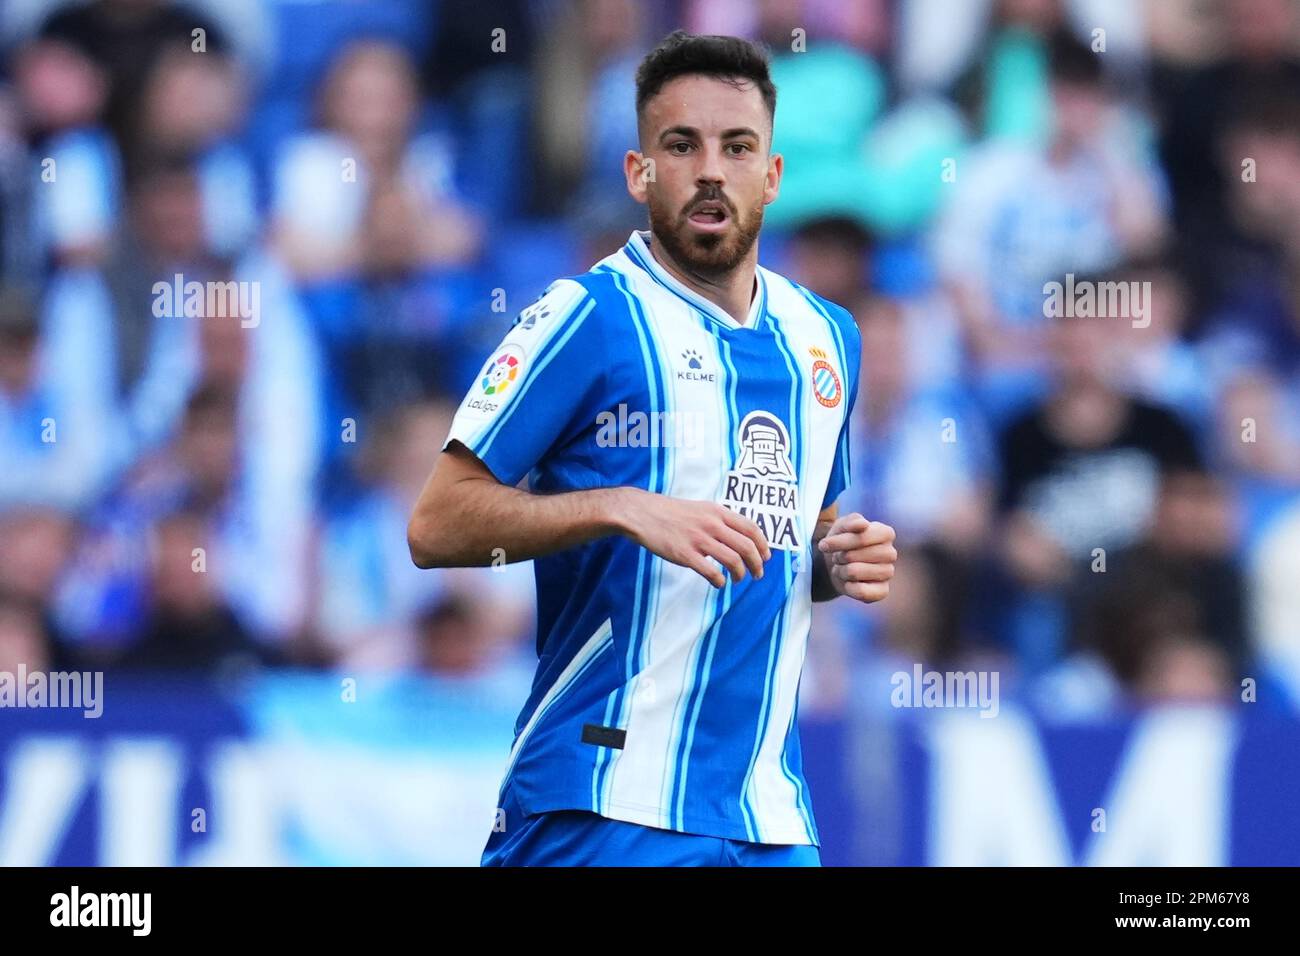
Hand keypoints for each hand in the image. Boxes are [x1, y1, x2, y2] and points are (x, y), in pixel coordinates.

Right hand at [618, 489, 770, 587]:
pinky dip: (720, 581)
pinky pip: (711, 572)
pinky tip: (719, 583)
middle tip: (757, 574)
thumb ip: (720, 520)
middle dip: (757, 564)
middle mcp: (712, 524)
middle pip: (747, 547)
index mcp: (718, 512)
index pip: (751, 528)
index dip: (763, 546)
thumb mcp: (701, 508)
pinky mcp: (685, 554)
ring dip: (740, 574)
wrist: (643, 513)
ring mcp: (698, 539)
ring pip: (733, 561)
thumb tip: (740, 537)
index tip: (766, 557)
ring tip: (737, 580)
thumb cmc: (672, 513)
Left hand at [816, 513, 895, 602]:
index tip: (824, 545)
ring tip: (842, 568)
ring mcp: (888, 572)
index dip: (839, 542)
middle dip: (839, 557)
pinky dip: (848, 587)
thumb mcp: (841, 526)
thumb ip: (851, 522)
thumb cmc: (842, 541)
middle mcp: (890, 553)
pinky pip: (862, 592)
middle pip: (855, 555)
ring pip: (855, 572)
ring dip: (841, 571)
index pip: (862, 537)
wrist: (836, 565)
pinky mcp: (882, 591)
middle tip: (837, 558)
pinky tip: (848, 583)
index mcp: (885, 533)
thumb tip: (862, 525)